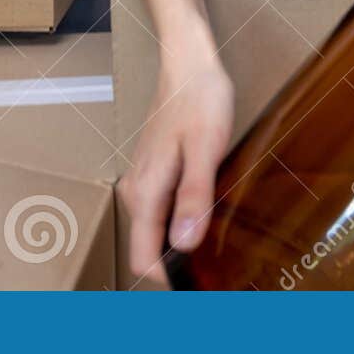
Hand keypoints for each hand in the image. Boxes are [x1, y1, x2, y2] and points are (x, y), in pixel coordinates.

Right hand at [118, 34, 233, 286]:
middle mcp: (137, 191)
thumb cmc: (199, 99)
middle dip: (178, 265)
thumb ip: (194, 198)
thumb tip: (184, 245)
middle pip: (149, 247)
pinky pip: (163, 210)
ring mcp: (144, 180)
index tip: (200, 290)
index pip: (143, 258)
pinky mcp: (156, 170)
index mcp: (145, 192)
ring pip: (156, 228)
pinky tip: (208, 216)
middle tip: (216, 275)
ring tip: (216, 250)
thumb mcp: (205, 149)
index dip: (169, 281)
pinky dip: (182, 220)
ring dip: (180, 243)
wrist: (189, 62)